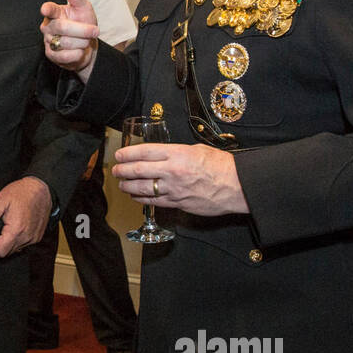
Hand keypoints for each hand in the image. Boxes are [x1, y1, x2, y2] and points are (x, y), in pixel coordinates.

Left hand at [0, 176, 51, 256]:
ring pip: (14, 249)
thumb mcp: (1, 200)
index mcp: (16, 229)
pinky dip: (16, 239)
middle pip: (6, 252)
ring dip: (7, 240)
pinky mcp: (37, 237)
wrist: (41, 189)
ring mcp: (33, 239)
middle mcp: (27, 237)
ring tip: (8, 224)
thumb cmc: (21, 192)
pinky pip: (23, 245)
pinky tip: (16, 225)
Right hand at [40, 0, 99, 80]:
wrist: (87, 46)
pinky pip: (65, 56)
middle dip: (83, 30)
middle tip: (95, 30)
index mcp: (54, 12)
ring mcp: (48, 41)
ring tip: (85, 41)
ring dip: (82, 42)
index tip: (45, 9)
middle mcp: (48, 26)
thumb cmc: (83, 23)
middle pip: (63, 27)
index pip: (49, 9)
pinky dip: (77, 54)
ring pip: (65, 42)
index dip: (47, 9)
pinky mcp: (51, 55)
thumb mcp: (83, 7)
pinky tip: (79, 50)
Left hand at [111, 142, 249, 216]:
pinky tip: (135, 196)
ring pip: (142, 188)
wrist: (237, 186)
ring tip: (122, 183)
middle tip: (115, 170)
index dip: (128, 153)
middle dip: (122, 170)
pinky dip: (141, 198)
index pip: (145, 152)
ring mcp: (174, 189)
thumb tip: (163, 155)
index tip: (119, 154)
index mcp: (177, 154)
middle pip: (138, 170)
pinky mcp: (178, 203)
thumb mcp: (198, 150)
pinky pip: (154, 201)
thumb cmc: (221, 166)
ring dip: (128, 186)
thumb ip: (178, 153)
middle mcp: (172, 171)